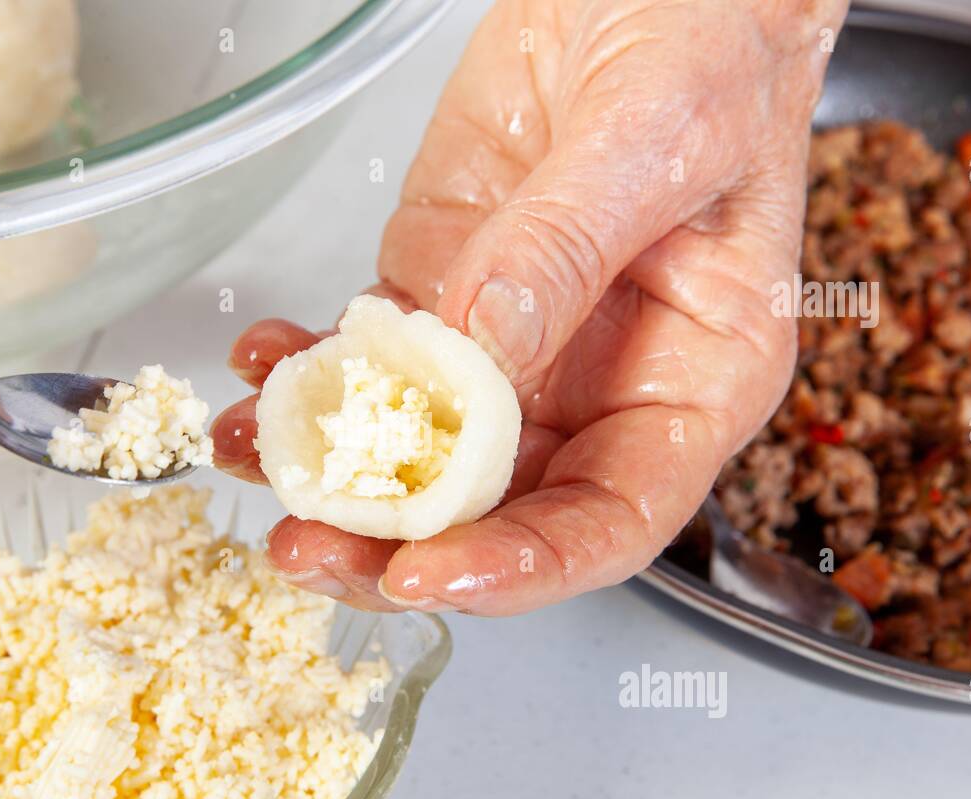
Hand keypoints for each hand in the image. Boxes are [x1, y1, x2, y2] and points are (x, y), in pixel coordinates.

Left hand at [213, 0, 847, 614]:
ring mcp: (514, 345)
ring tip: (257, 462)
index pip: (612, 519)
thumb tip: (481, 349)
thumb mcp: (659, 136)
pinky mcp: (442, 290)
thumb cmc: (713, 43)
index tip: (429, 574)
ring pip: (419, 448)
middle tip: (309, 544)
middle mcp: (600, 383)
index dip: (521, 566)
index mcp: (693, 380)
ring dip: (333, 471)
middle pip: (499, 508)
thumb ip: (569, 247)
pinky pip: (371, 360)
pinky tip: (266, 365)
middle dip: (397, 541)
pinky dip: (311, 375)